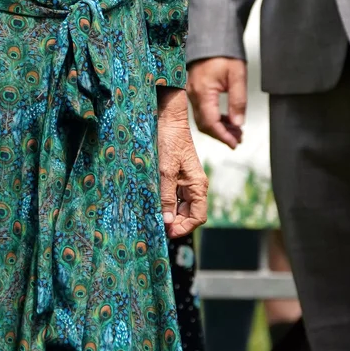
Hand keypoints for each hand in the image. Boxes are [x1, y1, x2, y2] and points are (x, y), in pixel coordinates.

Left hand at [158, 89, 208, 238]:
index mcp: (198, 185)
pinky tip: (152, 203)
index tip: (166, 232)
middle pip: (188, 215)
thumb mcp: (165, 170)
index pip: (198, 217)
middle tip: (155, 226)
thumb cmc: (169, 140)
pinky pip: (172, 196)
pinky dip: (164, 203)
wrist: (167, 119)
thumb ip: (166, 196)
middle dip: (174, 223)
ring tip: (151, 216)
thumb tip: (167, 220)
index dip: (183, 228)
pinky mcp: (176, 177)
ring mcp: (185, 182)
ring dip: (167, 213)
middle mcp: (194, 186)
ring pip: (179, 207)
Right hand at [187, 57, 246, 149]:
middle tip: (238, 140)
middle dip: (222, 135)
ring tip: (236, 131)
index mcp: (203, 92)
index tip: (234, 144)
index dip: (223, 136)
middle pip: (205, 125)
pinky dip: (214, 119)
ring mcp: (192, 93)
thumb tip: (238, 123)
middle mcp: (193, 95)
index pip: (211, 123)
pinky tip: (226, 120)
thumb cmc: (224, 53)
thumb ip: (238, 101)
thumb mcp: (237, 76)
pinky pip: (201, 111)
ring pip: (203, 119)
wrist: (211, 38)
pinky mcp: (194, 92)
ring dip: (219, 128)